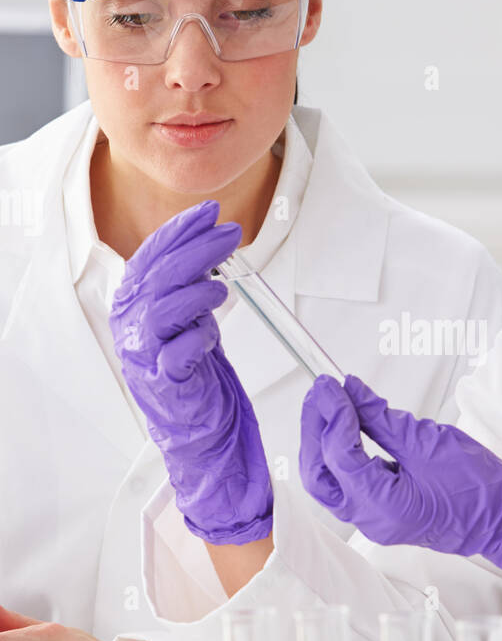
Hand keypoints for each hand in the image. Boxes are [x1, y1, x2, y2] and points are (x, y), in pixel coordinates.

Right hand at [110, 200, 273, 544]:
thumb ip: (192, 283)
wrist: (199, 428)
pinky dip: (200, 336)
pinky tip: (212, 333)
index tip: (210, 213)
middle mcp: (132, 327)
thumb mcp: (192, 316)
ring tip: (222, 288)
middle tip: (230, 234)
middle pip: (159, 275)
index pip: (151, 256)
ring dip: (198, 292)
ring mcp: (144, 355)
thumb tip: (213, 240)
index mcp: (134, 305)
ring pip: (164, 309)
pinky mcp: (165, 382)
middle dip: (198, 249)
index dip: (180, 231)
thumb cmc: (195, 370)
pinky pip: (179, 351)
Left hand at [299, 374, 501, 601]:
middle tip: (321, 391)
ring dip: (322, 442)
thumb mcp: (428, 442)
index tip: (331, 384)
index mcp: (384, 506)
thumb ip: (382, 418)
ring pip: (327, 481)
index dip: (331, 415)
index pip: (339, 456)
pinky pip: (346, 483)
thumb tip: (351, 392)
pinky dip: (339, 453)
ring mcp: (373, 520)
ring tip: (327, 404)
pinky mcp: (380, 512)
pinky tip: (345, 425)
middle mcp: (372, 520)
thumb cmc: (480, 487)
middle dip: (315, 429)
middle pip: (319, 474)